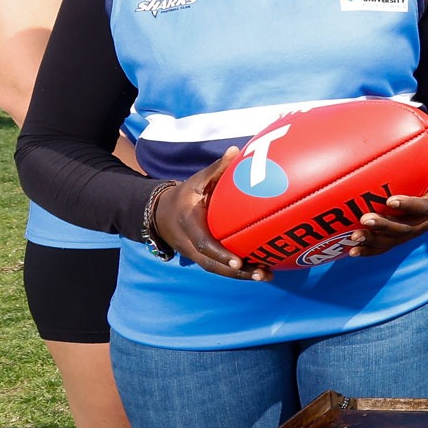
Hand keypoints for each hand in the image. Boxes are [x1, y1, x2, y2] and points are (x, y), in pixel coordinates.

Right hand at [152, 148, 270, 281]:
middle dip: (236, 272)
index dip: (220, 254)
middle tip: (262, 274)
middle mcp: (190, 243)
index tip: (238, 261)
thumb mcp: (196, 180)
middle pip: (212, 264)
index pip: (203, 243)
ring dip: (240, 276)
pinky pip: (218, 267)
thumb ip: (216, 169)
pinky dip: (237, 272)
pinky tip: (260, 272)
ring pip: (216, 269)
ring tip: (266, 276)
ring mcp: (194, 254)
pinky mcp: (201, 257)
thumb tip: (236, 150)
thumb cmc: (184, 195)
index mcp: (189, 224)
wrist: (160, 213)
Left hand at [345, 149, 427, 256]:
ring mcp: (410, 234)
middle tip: (364, 219)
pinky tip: (352, 251)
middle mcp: (422, 224)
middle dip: (383, 225)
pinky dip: (369, 251)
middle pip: (403, 229)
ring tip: (354, 237)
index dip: (407, 205)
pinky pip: (384, 248)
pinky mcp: (399, 239)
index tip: (389, 201)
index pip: (422, 207)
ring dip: (372, 240)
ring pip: (391, 241)